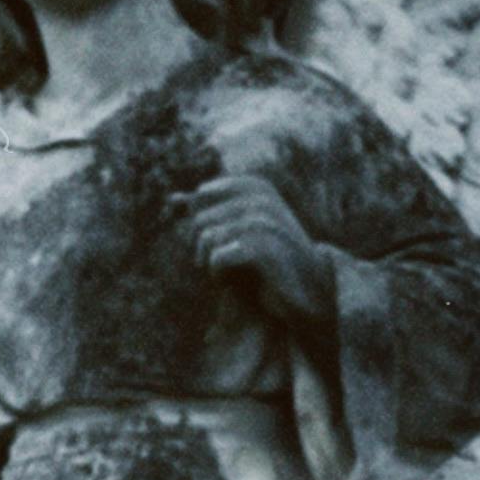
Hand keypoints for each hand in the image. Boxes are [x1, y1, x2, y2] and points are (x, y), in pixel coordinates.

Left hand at [185, 174, 332, 328]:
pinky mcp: (263, 249)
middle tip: (226, 262)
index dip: (202, 223)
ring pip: (207, 238)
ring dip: (210, 262)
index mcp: (257, 187)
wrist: (307, 292)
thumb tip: (172, 199)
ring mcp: (264, 222)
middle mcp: (262, 198)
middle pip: (199, 219)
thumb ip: (206, 211)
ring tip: (230, 272)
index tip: (222, 241)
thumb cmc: (267, 261)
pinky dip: (218, 274)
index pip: (201, 196)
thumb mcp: (236, 231)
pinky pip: (217, 257)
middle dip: (203, 246)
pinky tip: (233, 282)